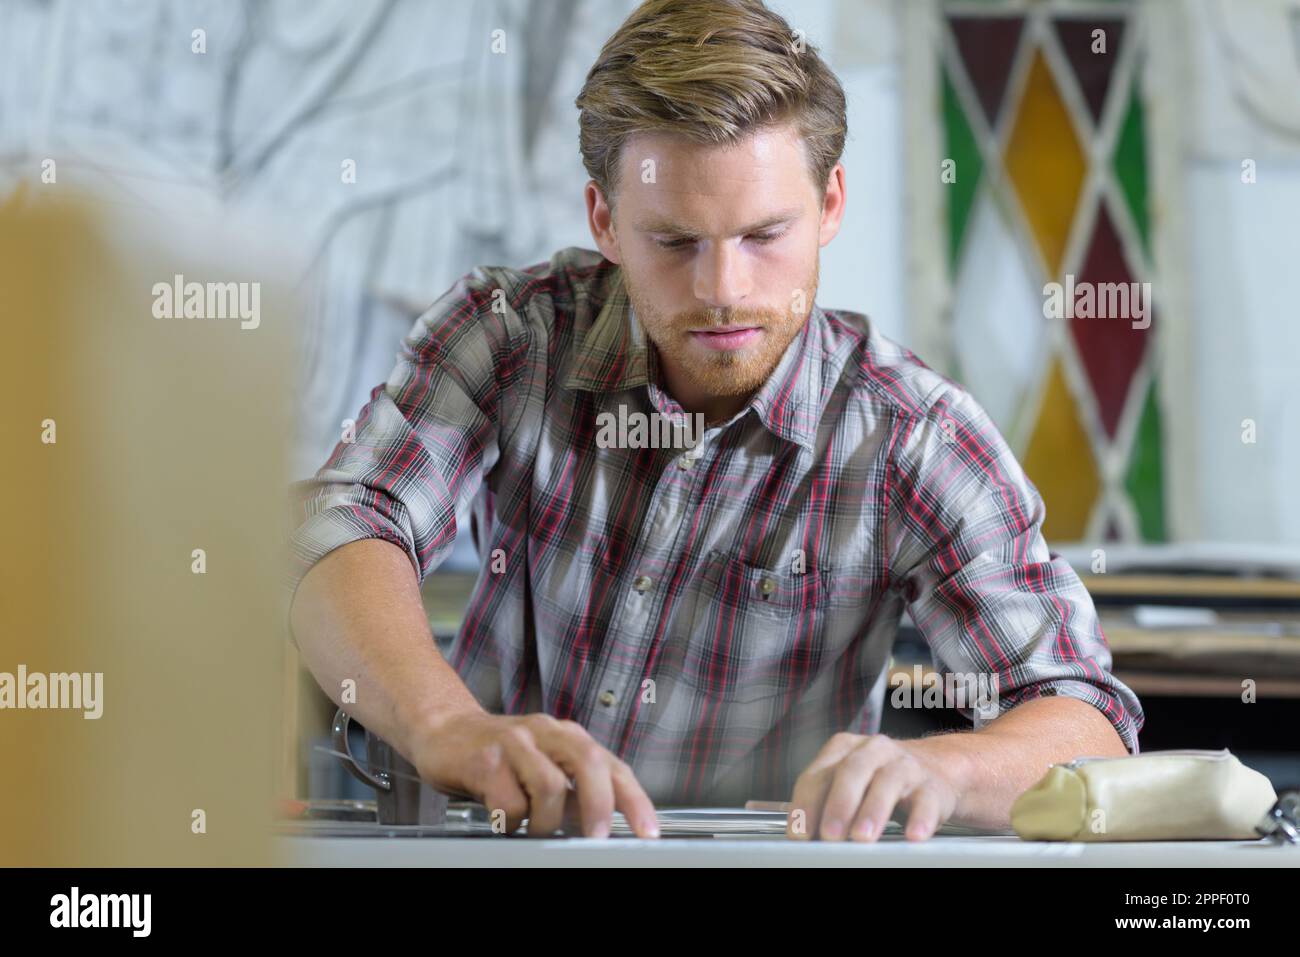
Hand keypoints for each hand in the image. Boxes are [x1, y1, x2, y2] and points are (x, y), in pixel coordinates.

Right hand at [406, 711, 658, 838]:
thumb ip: (572, 789)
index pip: (613, 765)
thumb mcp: (543, 764)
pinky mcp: (485, 760)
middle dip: (599, 807)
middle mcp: (546, 732)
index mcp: (568, 736)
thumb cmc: (500, 754)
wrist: (444, 729)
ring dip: (546, 822)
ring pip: (550, 787)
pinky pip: (510, 802)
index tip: (648, 832)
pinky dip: (512, 822)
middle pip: (589, 763)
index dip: (634, 800)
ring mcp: (515, 743)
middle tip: (597, 839)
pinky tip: (504, 819)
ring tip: (533, 828)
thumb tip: (599, 826)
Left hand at [787, 732, 962, 841]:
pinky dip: (920, 819)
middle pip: (852, 771)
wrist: (935, 769)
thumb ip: (826, 804)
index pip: (818, 775)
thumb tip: (806, 836)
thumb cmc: (879, 780)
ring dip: (873, 810)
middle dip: (838, 805)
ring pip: (888, 782)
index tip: (799, 833)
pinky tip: (912, 836)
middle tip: (829, 835)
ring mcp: (905, 765)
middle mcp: (873, 750)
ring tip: (862, 837)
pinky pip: (926, 801)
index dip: (806, 804)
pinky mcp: (933, 786)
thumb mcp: (850, 784)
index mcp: (844, 748)